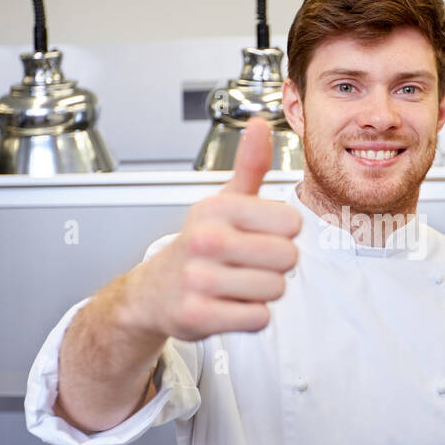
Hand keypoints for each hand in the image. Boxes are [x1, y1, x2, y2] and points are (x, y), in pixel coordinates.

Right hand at [121, 116, 301, 339]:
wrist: (153, 291)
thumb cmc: (198, 244)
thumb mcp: (222, 201)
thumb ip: (249, 166)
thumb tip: (259, 126)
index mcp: (217, 208)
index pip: (291, 222)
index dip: (282, 232)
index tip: (259, 234)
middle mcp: (206, 241)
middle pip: (288, 258)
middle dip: (276, 264)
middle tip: (249, 263)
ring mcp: (199, 280)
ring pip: (276, 289)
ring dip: (263, 291)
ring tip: (237, 283)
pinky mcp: (198, 316)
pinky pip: (258, 318)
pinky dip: (250, 316)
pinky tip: (229, 304)